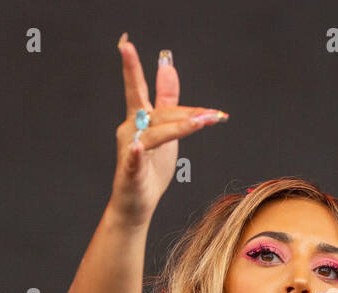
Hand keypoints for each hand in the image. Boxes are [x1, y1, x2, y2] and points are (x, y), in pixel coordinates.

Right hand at [108, 34, 228, 227]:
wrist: (137, 203)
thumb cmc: (150, 168)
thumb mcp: (165, 128)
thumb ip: (166, 98)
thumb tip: (167, 65)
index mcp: (138, 118)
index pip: (139, 89)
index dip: (131, 66)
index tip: (125, 43)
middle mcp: (130, 129)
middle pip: (158, 112)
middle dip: (185, 112)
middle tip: (212, 115)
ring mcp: (129, 151)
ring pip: (154, 133)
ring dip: (178, 127)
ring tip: (202, 123)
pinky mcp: (130, 173)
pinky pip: (132, 161)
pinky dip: (134, 155)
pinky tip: (135, 147)